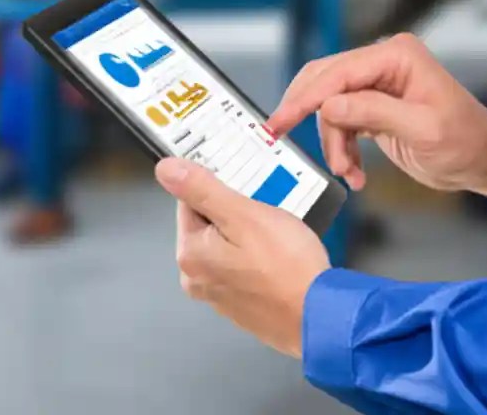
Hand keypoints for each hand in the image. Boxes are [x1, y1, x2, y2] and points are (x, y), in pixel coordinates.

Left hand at [155, 158, 329, 358]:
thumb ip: (202, 189)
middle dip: (235, 215)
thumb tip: (164, 170)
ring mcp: (220, 299)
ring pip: (228, 249)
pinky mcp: (243, 310)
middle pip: (208, 228)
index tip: (244, 189)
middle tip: (265, 212)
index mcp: (190, 254)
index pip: (190, 203)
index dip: (218, 189)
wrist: (322, 316)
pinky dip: (258, 261)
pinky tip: (280, 260)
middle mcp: (196, 279)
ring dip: (248, 237)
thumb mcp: (243, 215)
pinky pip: (244, 271)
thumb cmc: (285, 264)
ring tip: (277, 235)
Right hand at [266, 33, 486, 210]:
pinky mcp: (374, 104)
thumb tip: (330, 105)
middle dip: (311, 118)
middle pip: (324, 82)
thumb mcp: (423, 130)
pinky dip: (342, 148)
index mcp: (397, 56)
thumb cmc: (467, 142)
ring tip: (348, 171)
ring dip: (333, 143)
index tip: (280, 121)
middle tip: (282, 137)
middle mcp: (384, 63)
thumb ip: (374, 113)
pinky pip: (341, 121)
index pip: (338, 73)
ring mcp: (378, 83)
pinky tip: (354, 169)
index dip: (305, 98)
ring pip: (329, 107)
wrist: (485, 160)